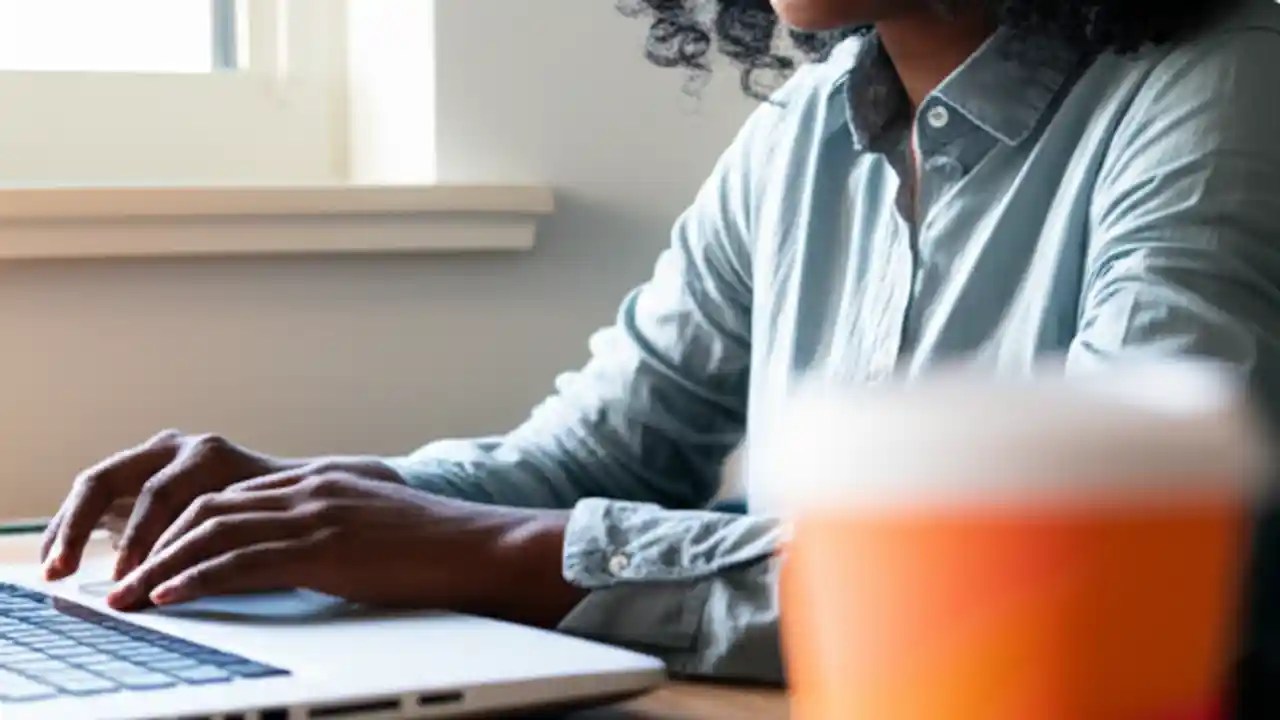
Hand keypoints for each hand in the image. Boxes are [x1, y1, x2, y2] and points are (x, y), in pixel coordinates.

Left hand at [41, 430, 400, 581]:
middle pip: (208, 509)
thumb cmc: (435, 546)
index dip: (182, 530)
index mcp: (318, 483)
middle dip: (157, 547)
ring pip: (213, 533)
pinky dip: (197, 580)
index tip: (153, 560)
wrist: (477, 546)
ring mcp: (312, 516)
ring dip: (162, 568)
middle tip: (124, 582)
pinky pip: (242, 562)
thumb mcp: (371, 526)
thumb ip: (329, 529)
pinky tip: (169, 597)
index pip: (230, 499)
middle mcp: (307, 491)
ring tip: (129, 597)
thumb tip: (295, 558)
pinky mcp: (320, 549)